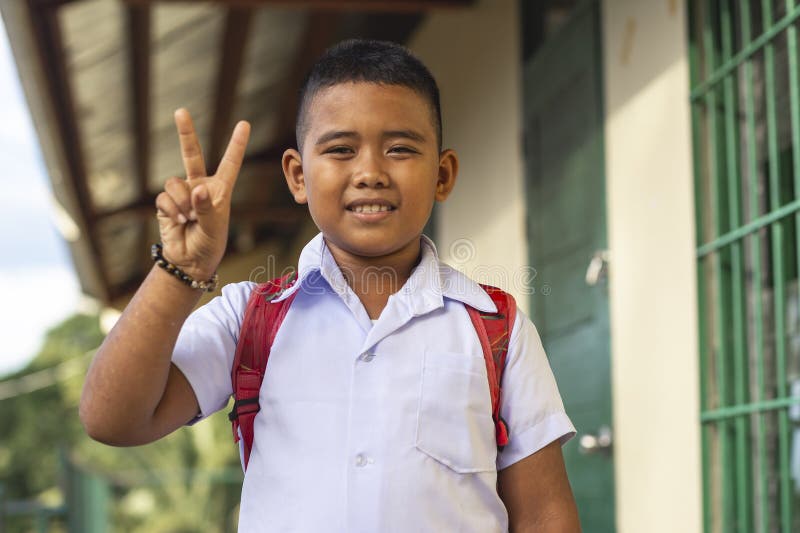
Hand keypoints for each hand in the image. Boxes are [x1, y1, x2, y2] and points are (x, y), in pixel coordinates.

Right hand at [155, 109, 250, 279]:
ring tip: (189, 219)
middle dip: (185, 132)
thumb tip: (196, 188)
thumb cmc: (210, 243)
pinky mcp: (165, 202)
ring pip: (175, 183)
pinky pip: (164, 198)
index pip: (230, 163)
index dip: (236, 144)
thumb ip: (206, 207)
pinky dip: (172, 210)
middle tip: (180, 111)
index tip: (244, 124)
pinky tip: (179, 222)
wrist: (190, 260)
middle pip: (192, 154)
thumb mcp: (214, 227)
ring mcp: (182, 193)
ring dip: (182, 202)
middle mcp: (200, 186)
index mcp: (220, 189)